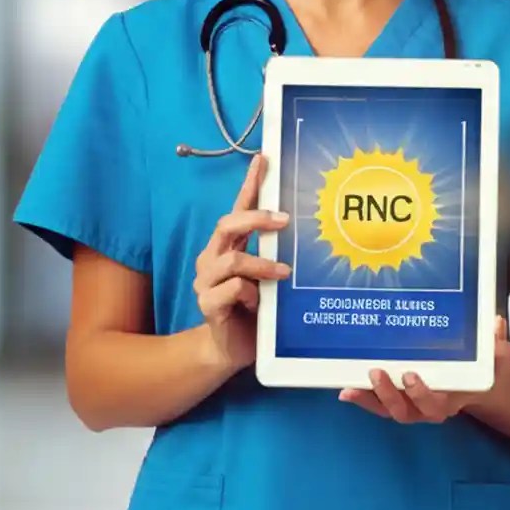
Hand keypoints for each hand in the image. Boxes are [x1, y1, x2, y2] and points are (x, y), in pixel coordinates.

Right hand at [194, 155, 290, 371]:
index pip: (238, 208)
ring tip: (283, 273)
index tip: (264, 160)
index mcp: (227, 246)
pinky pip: (232, 289)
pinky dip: (251, 293)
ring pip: (233, 259)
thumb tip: (303, 231)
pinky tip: (259, 304)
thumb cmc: (254, 310)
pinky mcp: (208, 304)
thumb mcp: (266, 278)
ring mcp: (207, 280)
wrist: (230, 349)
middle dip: (257, 218)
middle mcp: (212, 258)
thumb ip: (274, 256)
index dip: (250, 184)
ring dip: (262, 264)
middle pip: (228, 225)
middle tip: (285, 220)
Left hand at [339, 316, 509, 422]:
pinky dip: (363, 399)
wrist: (480, 384)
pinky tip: (345, 390)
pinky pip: (379, 404)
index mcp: (452, 400)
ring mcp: (411, 405)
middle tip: (377, 372)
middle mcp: (428, 408)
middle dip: (389, 395)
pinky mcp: (398, 399)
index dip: (421, 393)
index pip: (435, 404)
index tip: (411, 374)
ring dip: (369, 399)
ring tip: (350, 387)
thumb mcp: (499, 360)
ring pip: (387, 410)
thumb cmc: (485, 370)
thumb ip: (499, 346)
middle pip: (405, 412)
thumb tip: (495, 323)